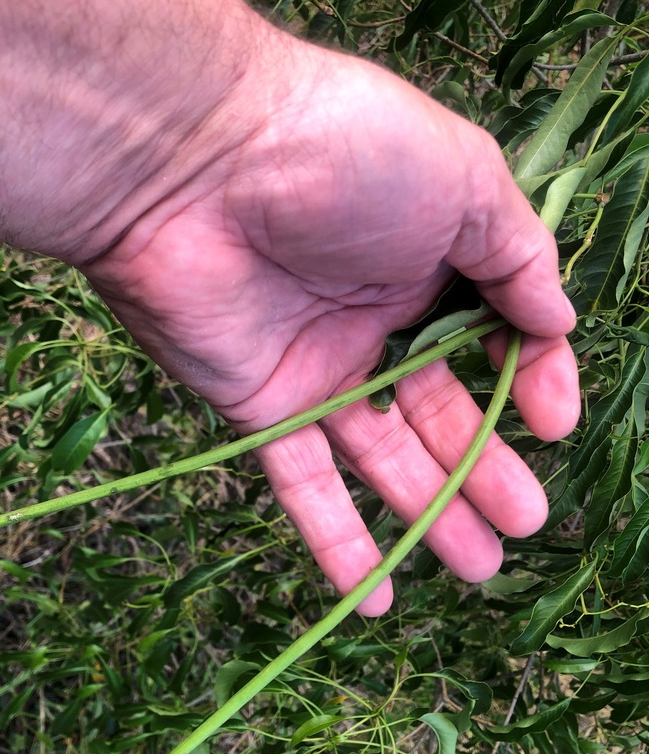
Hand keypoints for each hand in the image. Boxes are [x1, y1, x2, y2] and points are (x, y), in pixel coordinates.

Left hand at [84, 44, 579, 614]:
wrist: (194, 166)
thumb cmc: (342, 155)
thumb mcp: (464, 181)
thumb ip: (518, 258)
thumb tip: (559, 322)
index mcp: (429, 257)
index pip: (495, 336)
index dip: (532, 380)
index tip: (555, 425)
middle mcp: (375, 317)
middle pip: (441, 410)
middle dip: (485, 468)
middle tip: (525, 524)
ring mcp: (317, 367)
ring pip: (382, 456)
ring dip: (430, 514)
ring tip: (480, 569)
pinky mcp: (260, 407)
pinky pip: (303, 484)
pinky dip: (337, 542)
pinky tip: (371, 597)